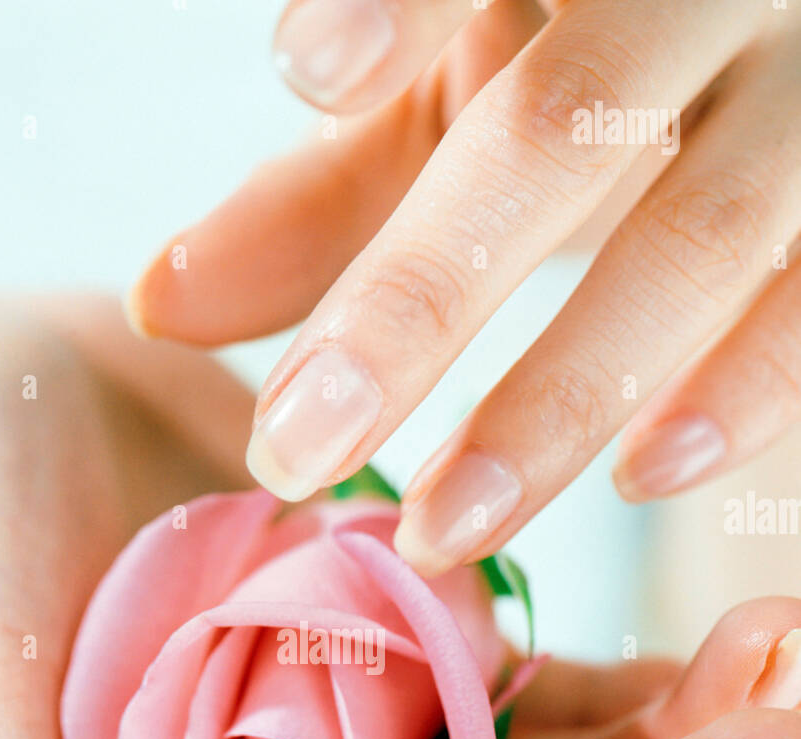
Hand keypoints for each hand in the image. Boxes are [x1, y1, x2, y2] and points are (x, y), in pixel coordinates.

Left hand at [131, 0, 800, 574]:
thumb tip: (159, 305)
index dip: (395, 0)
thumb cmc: (583, 80)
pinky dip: (745, 392)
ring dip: (563, 396)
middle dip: (419, 299)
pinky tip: (650, 476)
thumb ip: (317, 203)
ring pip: (701, 234)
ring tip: (448, 526)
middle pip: (559, 129)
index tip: (298, 73)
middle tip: (299, 453)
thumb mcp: (448, 113)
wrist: (765, 62)